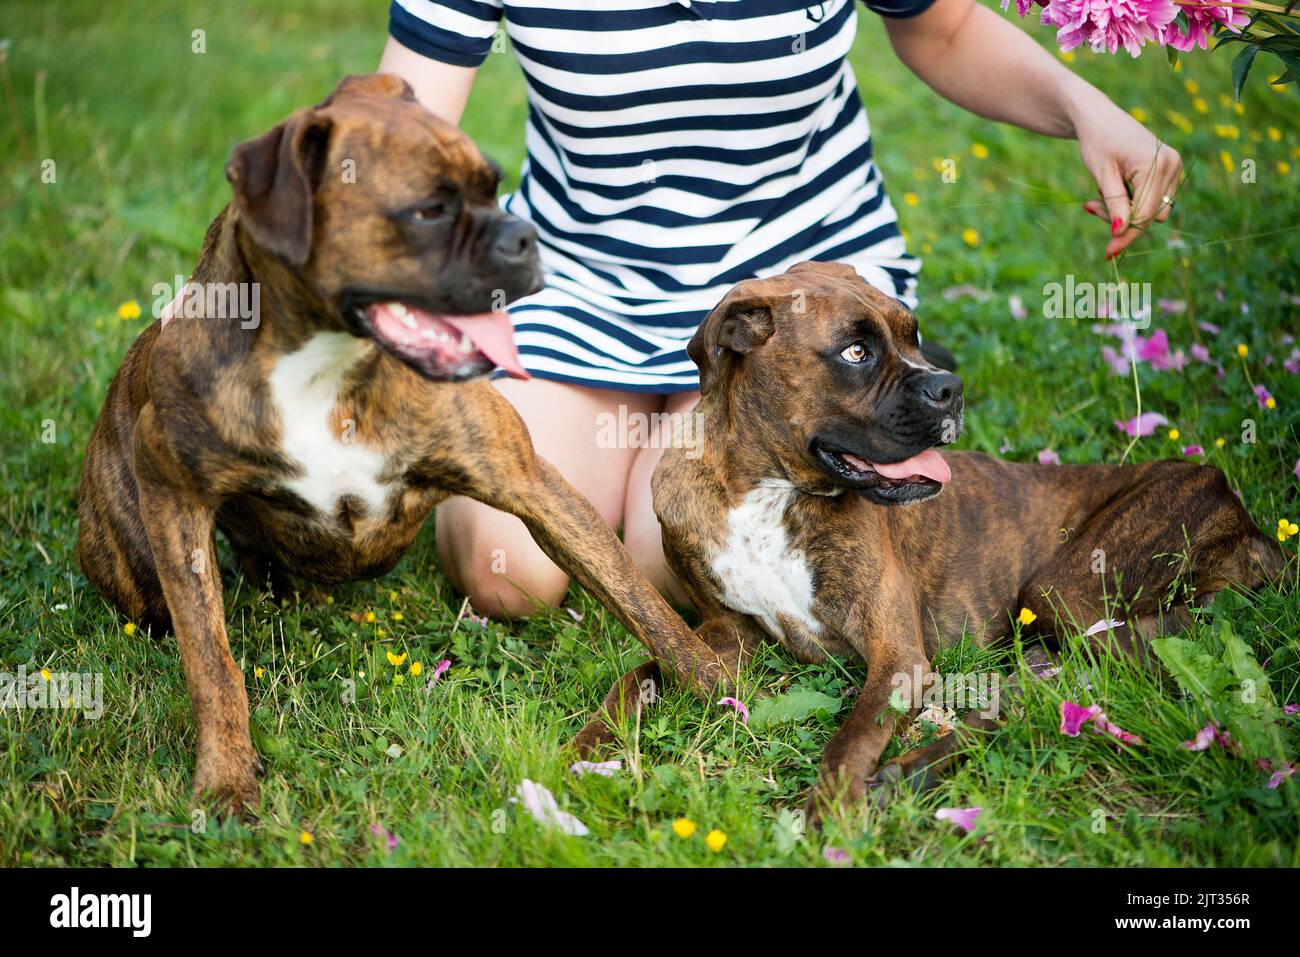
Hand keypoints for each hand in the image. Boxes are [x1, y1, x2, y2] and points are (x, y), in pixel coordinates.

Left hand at [1076, 102, 1181, 260]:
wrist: (1098, 117)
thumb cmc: (1097, 142)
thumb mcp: (1102, 176)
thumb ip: (1114, 205)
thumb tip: (1121, 233)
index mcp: (1157, 164)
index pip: (1144, 214)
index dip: (1125, 235)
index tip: (1108, 252)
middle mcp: (1171, 165)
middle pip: (1150, 215)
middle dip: (1121, 219)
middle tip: (1089, 206)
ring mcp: (1172, 167)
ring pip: (1152, 210)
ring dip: (1125, 211)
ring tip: (1098, 194)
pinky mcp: (1168, 170)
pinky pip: (1153, 199)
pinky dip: (1131, 202)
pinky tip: (1113, 189)